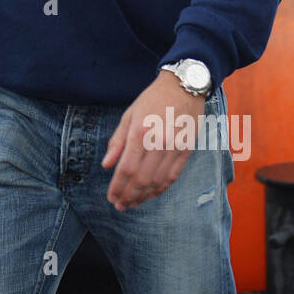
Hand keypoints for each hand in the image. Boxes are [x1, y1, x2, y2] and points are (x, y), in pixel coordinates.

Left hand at [102, 71, 204, 210]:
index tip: (111, 197)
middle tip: (120, 205)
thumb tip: (106, 165)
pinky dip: (161, 189)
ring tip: (133, 203)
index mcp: (140, 132)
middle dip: (129, 196)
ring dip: (144, 196)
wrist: (184, 87)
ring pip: (158, 181)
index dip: (118, 187)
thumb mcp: (129, 115)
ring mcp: (174, 148)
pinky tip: (151, 195)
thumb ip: (117, 141)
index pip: (126, 169)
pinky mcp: (186, 151)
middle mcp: (158, 143)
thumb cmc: (152, 100)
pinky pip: (173, 176)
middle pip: (141, 179)